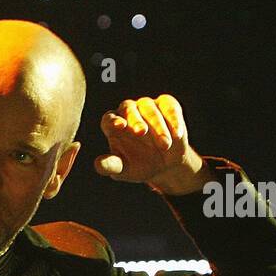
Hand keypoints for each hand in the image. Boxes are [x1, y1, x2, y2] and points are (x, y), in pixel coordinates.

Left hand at [94, 94, 210, 194]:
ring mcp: (147, 106)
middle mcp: (128, 112)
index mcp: (113, 126)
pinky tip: (177, 135)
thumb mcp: (124, 170)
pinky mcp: (167, 105)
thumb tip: (97, 164)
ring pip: (149, 108)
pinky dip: (174, 120)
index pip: (108, 119)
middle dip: (135, 120)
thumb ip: (111, 166)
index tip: (120, 126)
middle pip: (127, 108)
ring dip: (157, 125)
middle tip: (141, 133)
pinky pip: (169, 107)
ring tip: (164, 145)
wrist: (165, 166)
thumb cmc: (139, 166)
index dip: (113, 121)